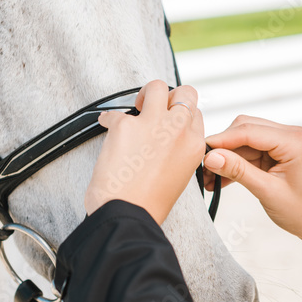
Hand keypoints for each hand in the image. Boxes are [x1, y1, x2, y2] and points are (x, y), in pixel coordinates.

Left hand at [85, 81, 204, 225]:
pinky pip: (115, 113)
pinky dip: (108, 119)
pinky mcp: (126, 125)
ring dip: (145, 94)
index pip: (195, 113)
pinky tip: (106, 127)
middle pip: (185, 93)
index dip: (181, 114)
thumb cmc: (150, 204)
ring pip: (156, 87)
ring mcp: (153, 124)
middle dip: (170, 96)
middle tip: (154, 108)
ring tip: (136, 107)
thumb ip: (178, 152)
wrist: (128, 214)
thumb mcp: (179, 176)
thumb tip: (165, 141)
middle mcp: (179, 130)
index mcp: (195, 145)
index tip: (169, 121)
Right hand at [204, 116, 301, 275]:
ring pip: (245, 140)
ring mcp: (285, 142)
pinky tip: (221, 179)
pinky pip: (251, 151)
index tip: (198, 151)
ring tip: (210, 178)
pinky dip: (236, 163)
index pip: (248, 131)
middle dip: (222, 147)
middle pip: (245, 129)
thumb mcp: (267, 192)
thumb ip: (238, 171)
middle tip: (203, 168)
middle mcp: (291, 135)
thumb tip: (210, 157)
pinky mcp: (279, 151)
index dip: (221, 140)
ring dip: (227, 157)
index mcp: (294, 141)